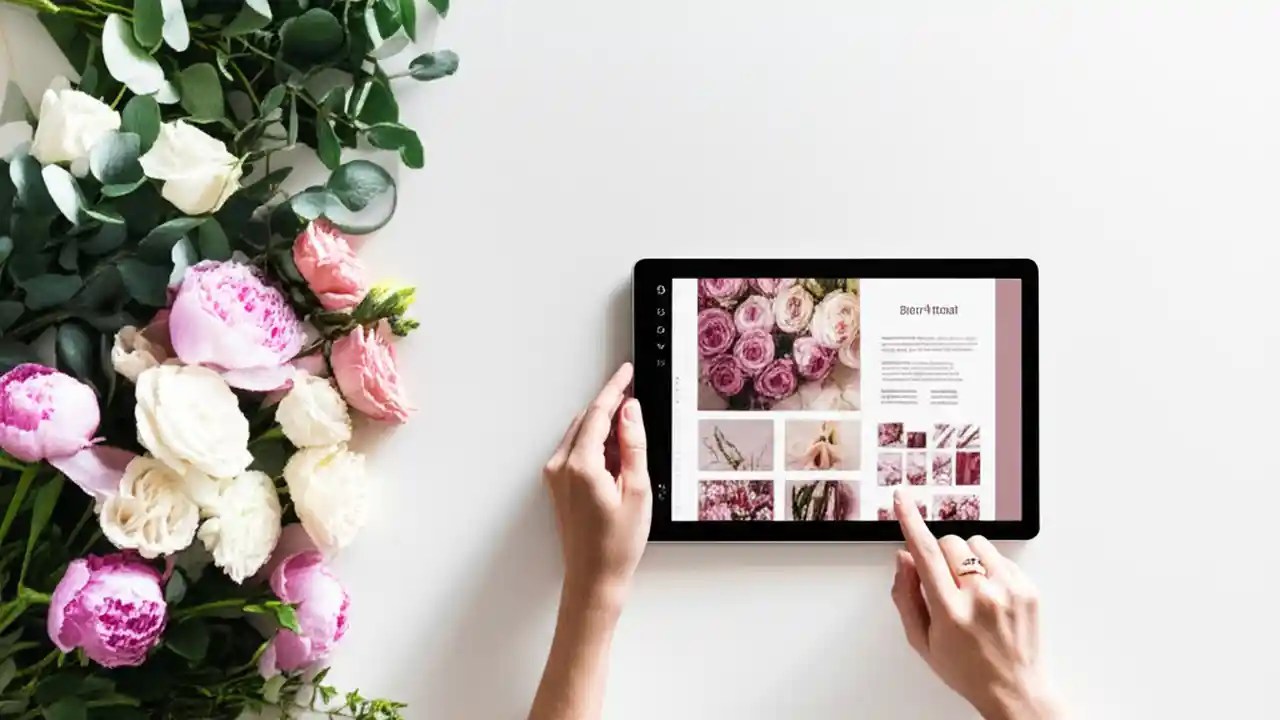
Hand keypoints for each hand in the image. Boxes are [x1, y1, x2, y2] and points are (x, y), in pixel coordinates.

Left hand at [544, 363, 650, 611]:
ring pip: (581, 435)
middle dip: (611, 409)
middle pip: (586, 420)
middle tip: (638, 409)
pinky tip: (616, 464)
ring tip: (631, 453)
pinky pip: (576, 451)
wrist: (594, 579)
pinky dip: (595, 447)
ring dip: (604, 430)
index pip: (598, 413)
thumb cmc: (616, 544)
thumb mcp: (638, 489)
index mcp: (580, 465)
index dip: (615, 388)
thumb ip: (633, 444)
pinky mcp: (557, 485)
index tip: (626, 372)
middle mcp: (560, 467)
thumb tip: (630, 412)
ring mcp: (555, 477)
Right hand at [891, 490, 1061, 719]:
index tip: (903, 501)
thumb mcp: (921, 641)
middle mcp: (981, 597)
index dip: (911, 522)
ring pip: (976, 544)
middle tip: (945, 583)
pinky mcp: (1027, 587)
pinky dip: (989, 568)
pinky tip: (989, 594)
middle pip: (950, 543)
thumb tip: (904, 558)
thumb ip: (906, 596)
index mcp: (951, 611)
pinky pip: (999, 556)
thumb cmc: (966, 669)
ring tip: (970, 589)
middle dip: (941, 555)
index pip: (926, 554)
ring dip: (966, 558)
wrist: (1015, 689)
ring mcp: (1009, 590)